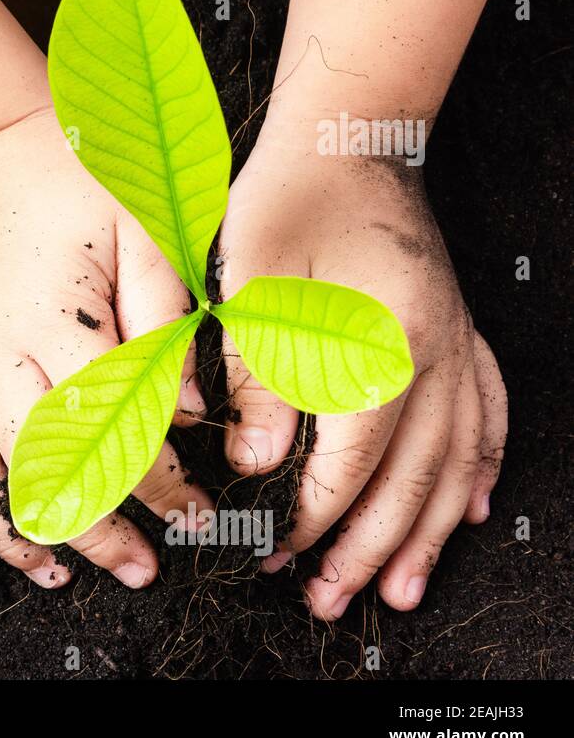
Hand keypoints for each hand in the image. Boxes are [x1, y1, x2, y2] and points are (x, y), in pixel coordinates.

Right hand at [0, 108, 211, 588]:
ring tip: (54, 576)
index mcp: (61, 325)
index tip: (195, 513)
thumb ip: (169, 318)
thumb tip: (192, 406)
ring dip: (14, 535)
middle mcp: (0, 356)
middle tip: (140, 568)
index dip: (160, 486)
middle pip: (44, 473)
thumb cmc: (76, 174)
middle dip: (97, 533)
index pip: (116, 433)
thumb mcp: (147, 227)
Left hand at [218, 124, 506, 618]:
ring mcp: (454, 345)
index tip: (277, 552)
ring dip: (428, 532)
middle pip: (408, 480)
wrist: (345, 138)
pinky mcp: (456, 333)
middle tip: (329, 600)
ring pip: (454, 461)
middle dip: (365, 550)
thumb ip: (259, 378)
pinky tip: (473, 505)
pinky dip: (480, 467)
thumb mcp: (251, 287)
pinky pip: (487, 414)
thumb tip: (257, 462)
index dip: (312, 520)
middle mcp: (432, 356)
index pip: (350, 465)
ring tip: (403, 589)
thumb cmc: (289, 201)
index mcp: (380, 348)